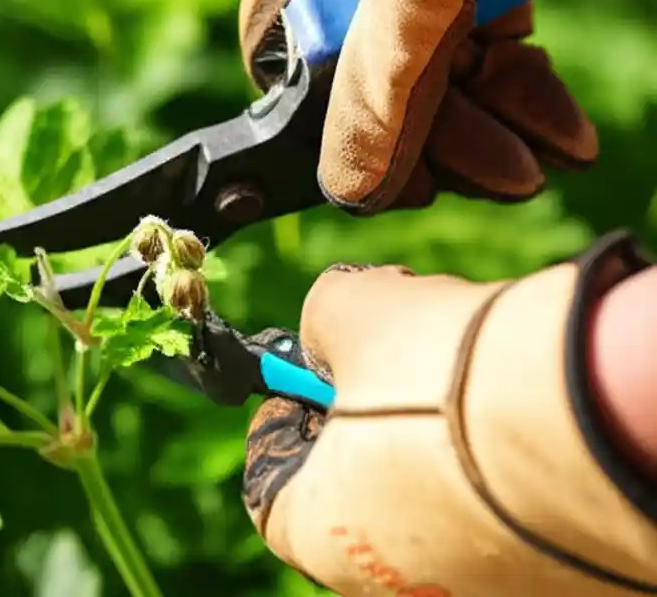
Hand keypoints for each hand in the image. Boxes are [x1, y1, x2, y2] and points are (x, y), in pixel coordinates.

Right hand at [238, 0, 613, 213]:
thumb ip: (381, 78)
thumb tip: (346, 183)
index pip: (293, 66)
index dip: (335, 130)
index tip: (393, 180)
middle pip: (378, 75)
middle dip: (442, 135)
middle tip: (504, 178)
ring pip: (443, 61)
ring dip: (497, 116)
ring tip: (547, 159)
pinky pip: (494, 29)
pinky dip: (527, 80)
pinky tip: (560, 123)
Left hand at [240, 232, 656, 595]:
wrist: (613, 412)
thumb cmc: (462, 369)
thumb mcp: (362, 311)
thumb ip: (322, 320)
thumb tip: (325, 326)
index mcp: (319, 533)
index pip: (268, 483)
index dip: (284, 417)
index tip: (311, 375)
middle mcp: (392, 584)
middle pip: (361, 488)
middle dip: (375, 415)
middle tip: (407, 360)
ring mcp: (482, 591)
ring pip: (444, 502)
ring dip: (450, 441)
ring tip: (489, 378)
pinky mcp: (558, 585)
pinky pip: (518, 520)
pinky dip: (518, 471)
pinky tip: (540, 416)